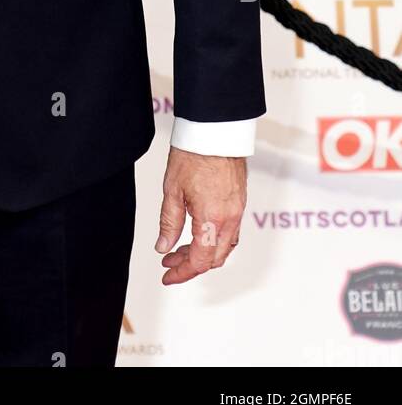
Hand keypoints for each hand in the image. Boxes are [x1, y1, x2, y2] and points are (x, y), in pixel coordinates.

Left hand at [155, 146, 246, 283]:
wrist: (214, 130)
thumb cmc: (193, 153)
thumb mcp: (172, 190)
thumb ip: (169, 222)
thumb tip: (164, 247)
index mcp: (212, 218)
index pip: (200, 260)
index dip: (182, 272)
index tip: (167, 275)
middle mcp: (230, 218)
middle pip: (215, 258)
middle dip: (191, 265)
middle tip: (169, 263)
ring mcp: (238, 210)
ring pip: (225, 246)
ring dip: (204, 254)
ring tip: (179, 249)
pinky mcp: (240, 201)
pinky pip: (231, 232)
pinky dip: (214, 240)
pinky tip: (198, 235)